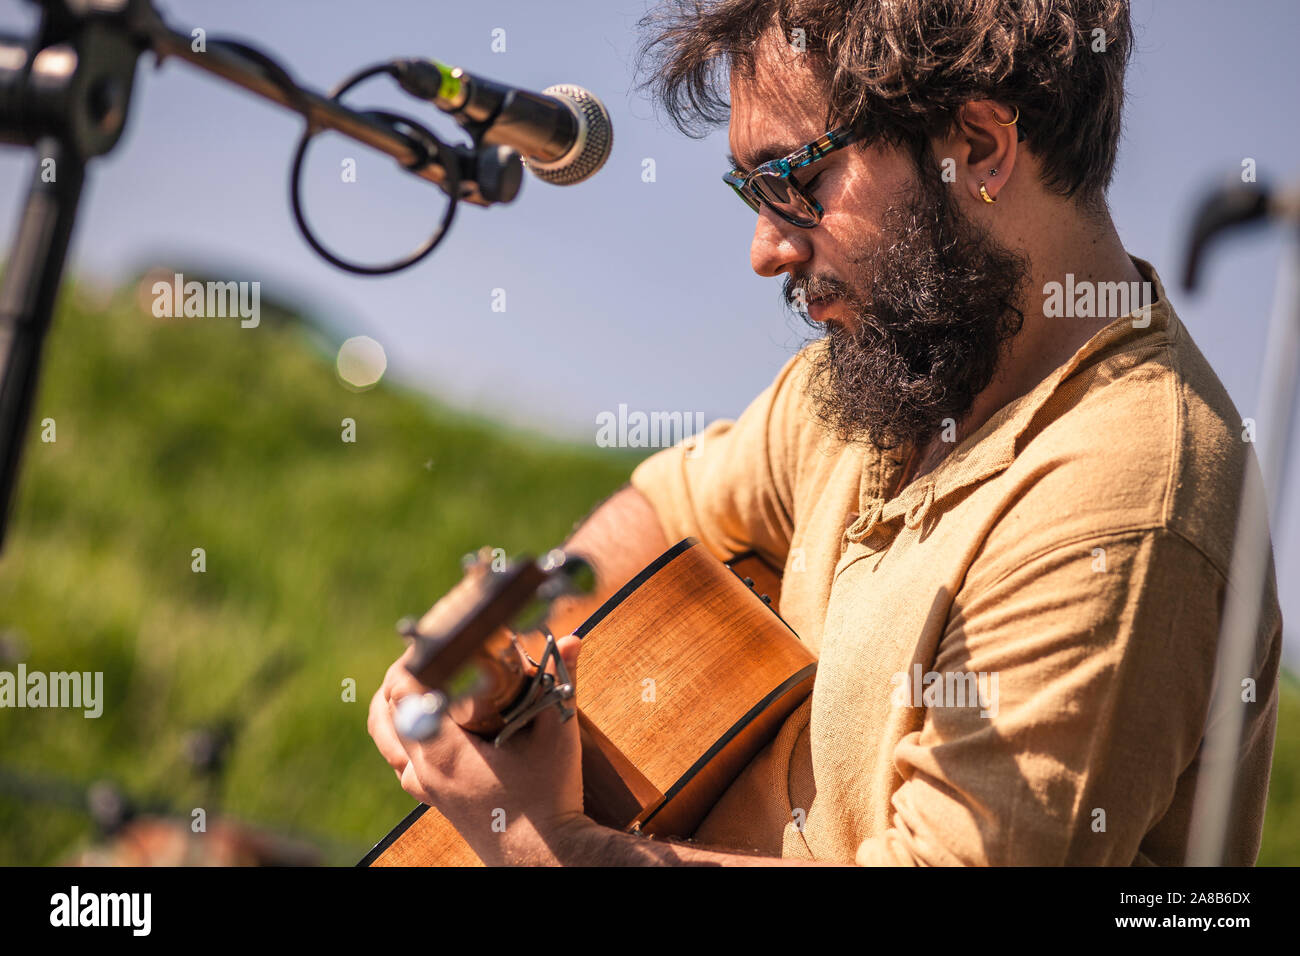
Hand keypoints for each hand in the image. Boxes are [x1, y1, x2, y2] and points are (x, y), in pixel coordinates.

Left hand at [367, 634, 585, 865]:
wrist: (544, 856)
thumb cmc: (548, 798)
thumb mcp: (558, 733)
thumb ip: (561, 681)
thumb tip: (571, 641)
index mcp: (444, 751)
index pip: (402, 691)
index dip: (414, 660)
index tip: (437, 643)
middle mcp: (422, 771)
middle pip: (386, 710)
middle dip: (404, 677)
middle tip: (433, 656)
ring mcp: (423, 788)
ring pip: (388, 737)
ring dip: (399, 705)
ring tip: (426, 681)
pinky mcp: (432, 799)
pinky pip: (402, 758)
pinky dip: (407, 732)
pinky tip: (437, 720)